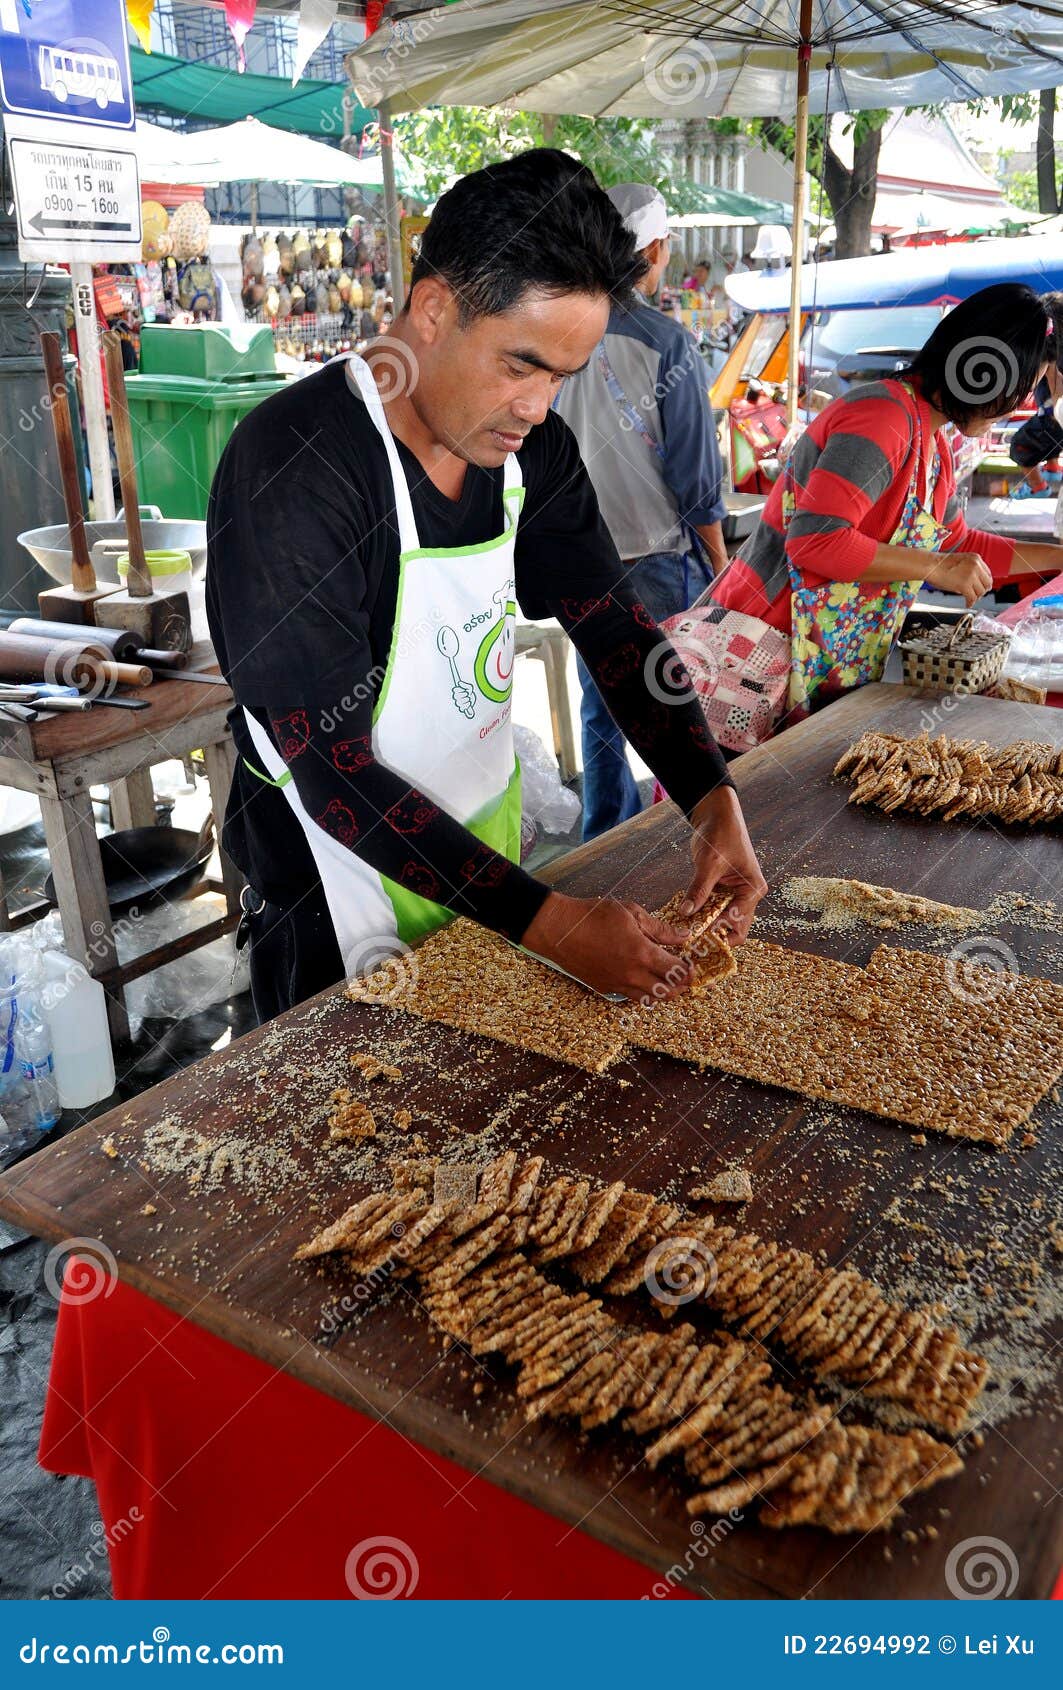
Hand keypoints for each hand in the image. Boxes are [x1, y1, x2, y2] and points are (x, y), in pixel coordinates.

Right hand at [521, 891, 694, 1003]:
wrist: (559, 929)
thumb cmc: (593, 915)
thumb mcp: (631, 913)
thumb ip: (660, 928)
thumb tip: (684, 936)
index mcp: (642, 954)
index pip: (676, 973)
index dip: (689, 972)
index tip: (692, 965)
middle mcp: (631, 975)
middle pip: (667, 993)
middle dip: (680, 986)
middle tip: (683, 975)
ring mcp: (617, 984)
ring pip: (649, 1000)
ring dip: (662, 992)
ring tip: (665, 977)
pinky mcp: (605, 988)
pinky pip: (630, 996)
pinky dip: (642, 991)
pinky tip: (642, 977)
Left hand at [683, 785, 767, 946]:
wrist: (717, 814)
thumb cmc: (720, 833)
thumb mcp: (708, 863)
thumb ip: (699, 889)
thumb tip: (686, 913)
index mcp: (752, 889)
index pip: (738, 922)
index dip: (719, 935)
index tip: (698, 941)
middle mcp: (747, 895)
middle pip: (733, 927)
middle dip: (714, 937)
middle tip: (691, 946)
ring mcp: (734, 894)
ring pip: (722, 920)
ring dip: (706, 928)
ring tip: (685, 937)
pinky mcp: (721, 890)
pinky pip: (712, 909)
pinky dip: (701, 915)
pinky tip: (685, 921)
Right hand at [925, 551, 992, 606]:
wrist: (930, 565)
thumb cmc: (939, 564)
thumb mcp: (960, 561)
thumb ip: (970, 569)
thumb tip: (974, 583)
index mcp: (975, 558)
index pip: (987, 573)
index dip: (984, 582)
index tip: (981, 587)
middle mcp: (976, 566)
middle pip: (987, 583)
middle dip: (982, 591)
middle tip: (977, 595)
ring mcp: (971, 575)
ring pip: (981, 592)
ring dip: (976, 597)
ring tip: (970, 599)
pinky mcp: (965, 585)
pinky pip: (972, 598)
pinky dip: (970, 603)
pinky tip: (967, 604)